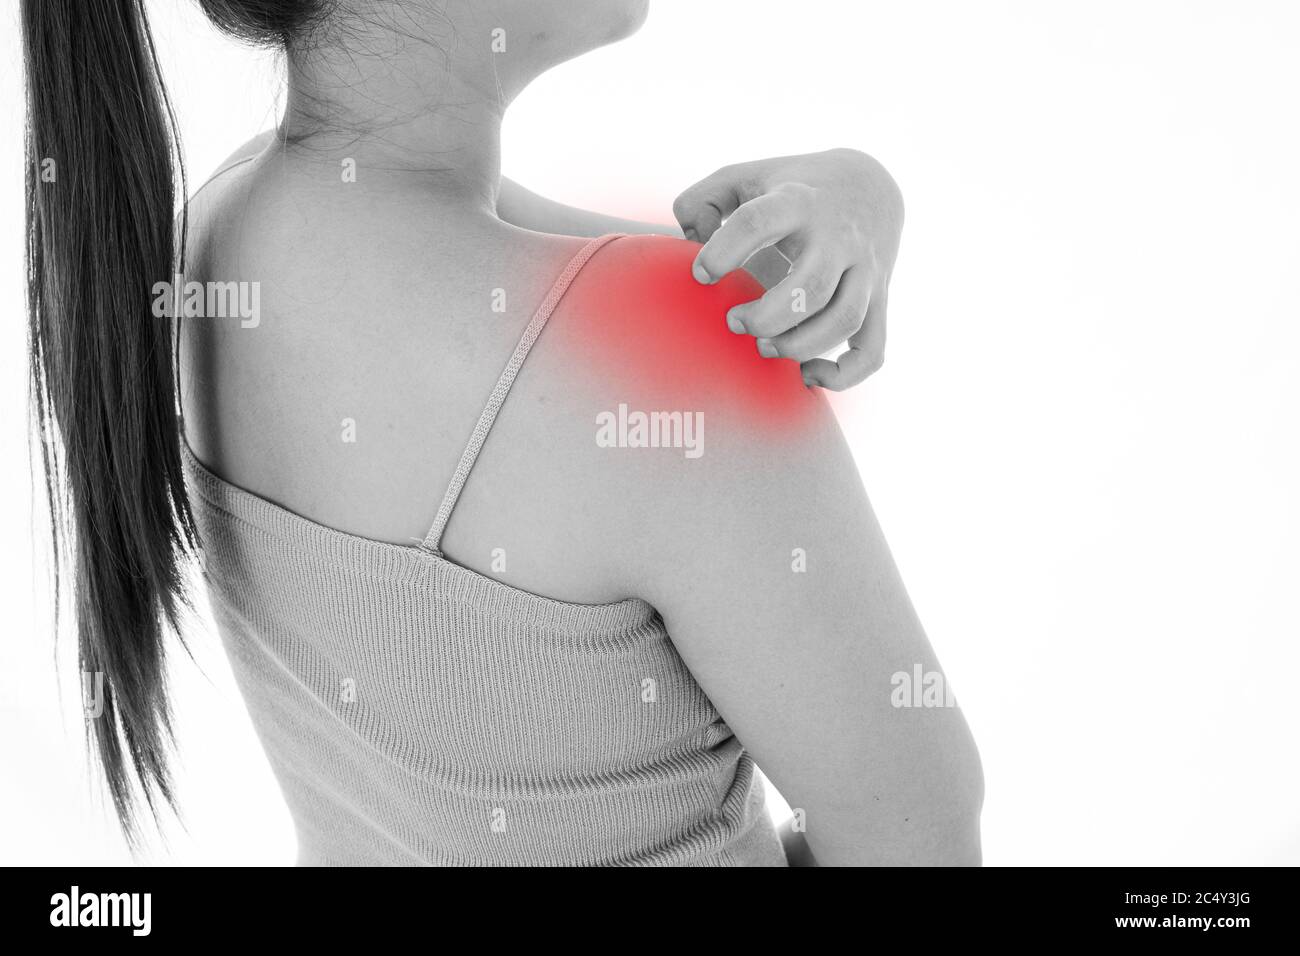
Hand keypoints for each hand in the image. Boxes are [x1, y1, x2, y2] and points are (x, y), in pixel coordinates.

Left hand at [673, 148, 902, 389]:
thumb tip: (691, 237)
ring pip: (844, 319)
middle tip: (734, 322)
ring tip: (764, 346)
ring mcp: (865, 270)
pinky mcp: (879, 301)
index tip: (701, 274)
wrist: (872, 185)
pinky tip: (807, 374)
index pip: (758, 222)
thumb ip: (703, 200)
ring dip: (799, 345)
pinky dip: (844, 375)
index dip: (723, 251)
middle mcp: (838, 236)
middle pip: (811, 286)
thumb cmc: (792, 187)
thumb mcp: (744, 176)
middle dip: (766, 316)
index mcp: (797, 200)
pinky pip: (873, 351)